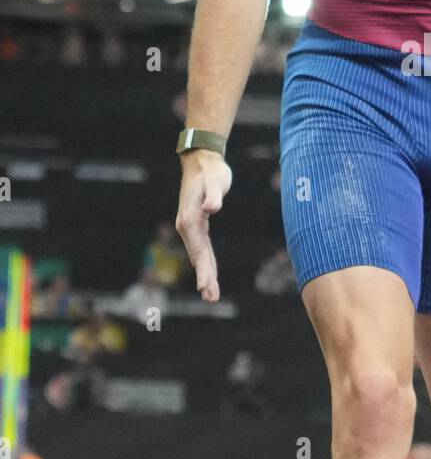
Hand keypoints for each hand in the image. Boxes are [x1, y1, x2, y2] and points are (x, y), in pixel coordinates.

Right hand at [175, 151, 232, 301]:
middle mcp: (186, 225)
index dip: (204, 268)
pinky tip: (209, 275)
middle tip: (211, 297)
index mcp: (190, 219)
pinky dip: (206, 262)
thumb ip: (214, 195)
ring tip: (211, 295)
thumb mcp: (215, 181)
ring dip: (205, 274)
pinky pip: (202, 248)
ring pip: (199, 255)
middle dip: (205, 278)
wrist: (202, 161)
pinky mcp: (197, 224)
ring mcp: (190, 226)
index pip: (198, 249)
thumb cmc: (211, 171)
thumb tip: (211, 208)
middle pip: (198, 256)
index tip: (207, 285)